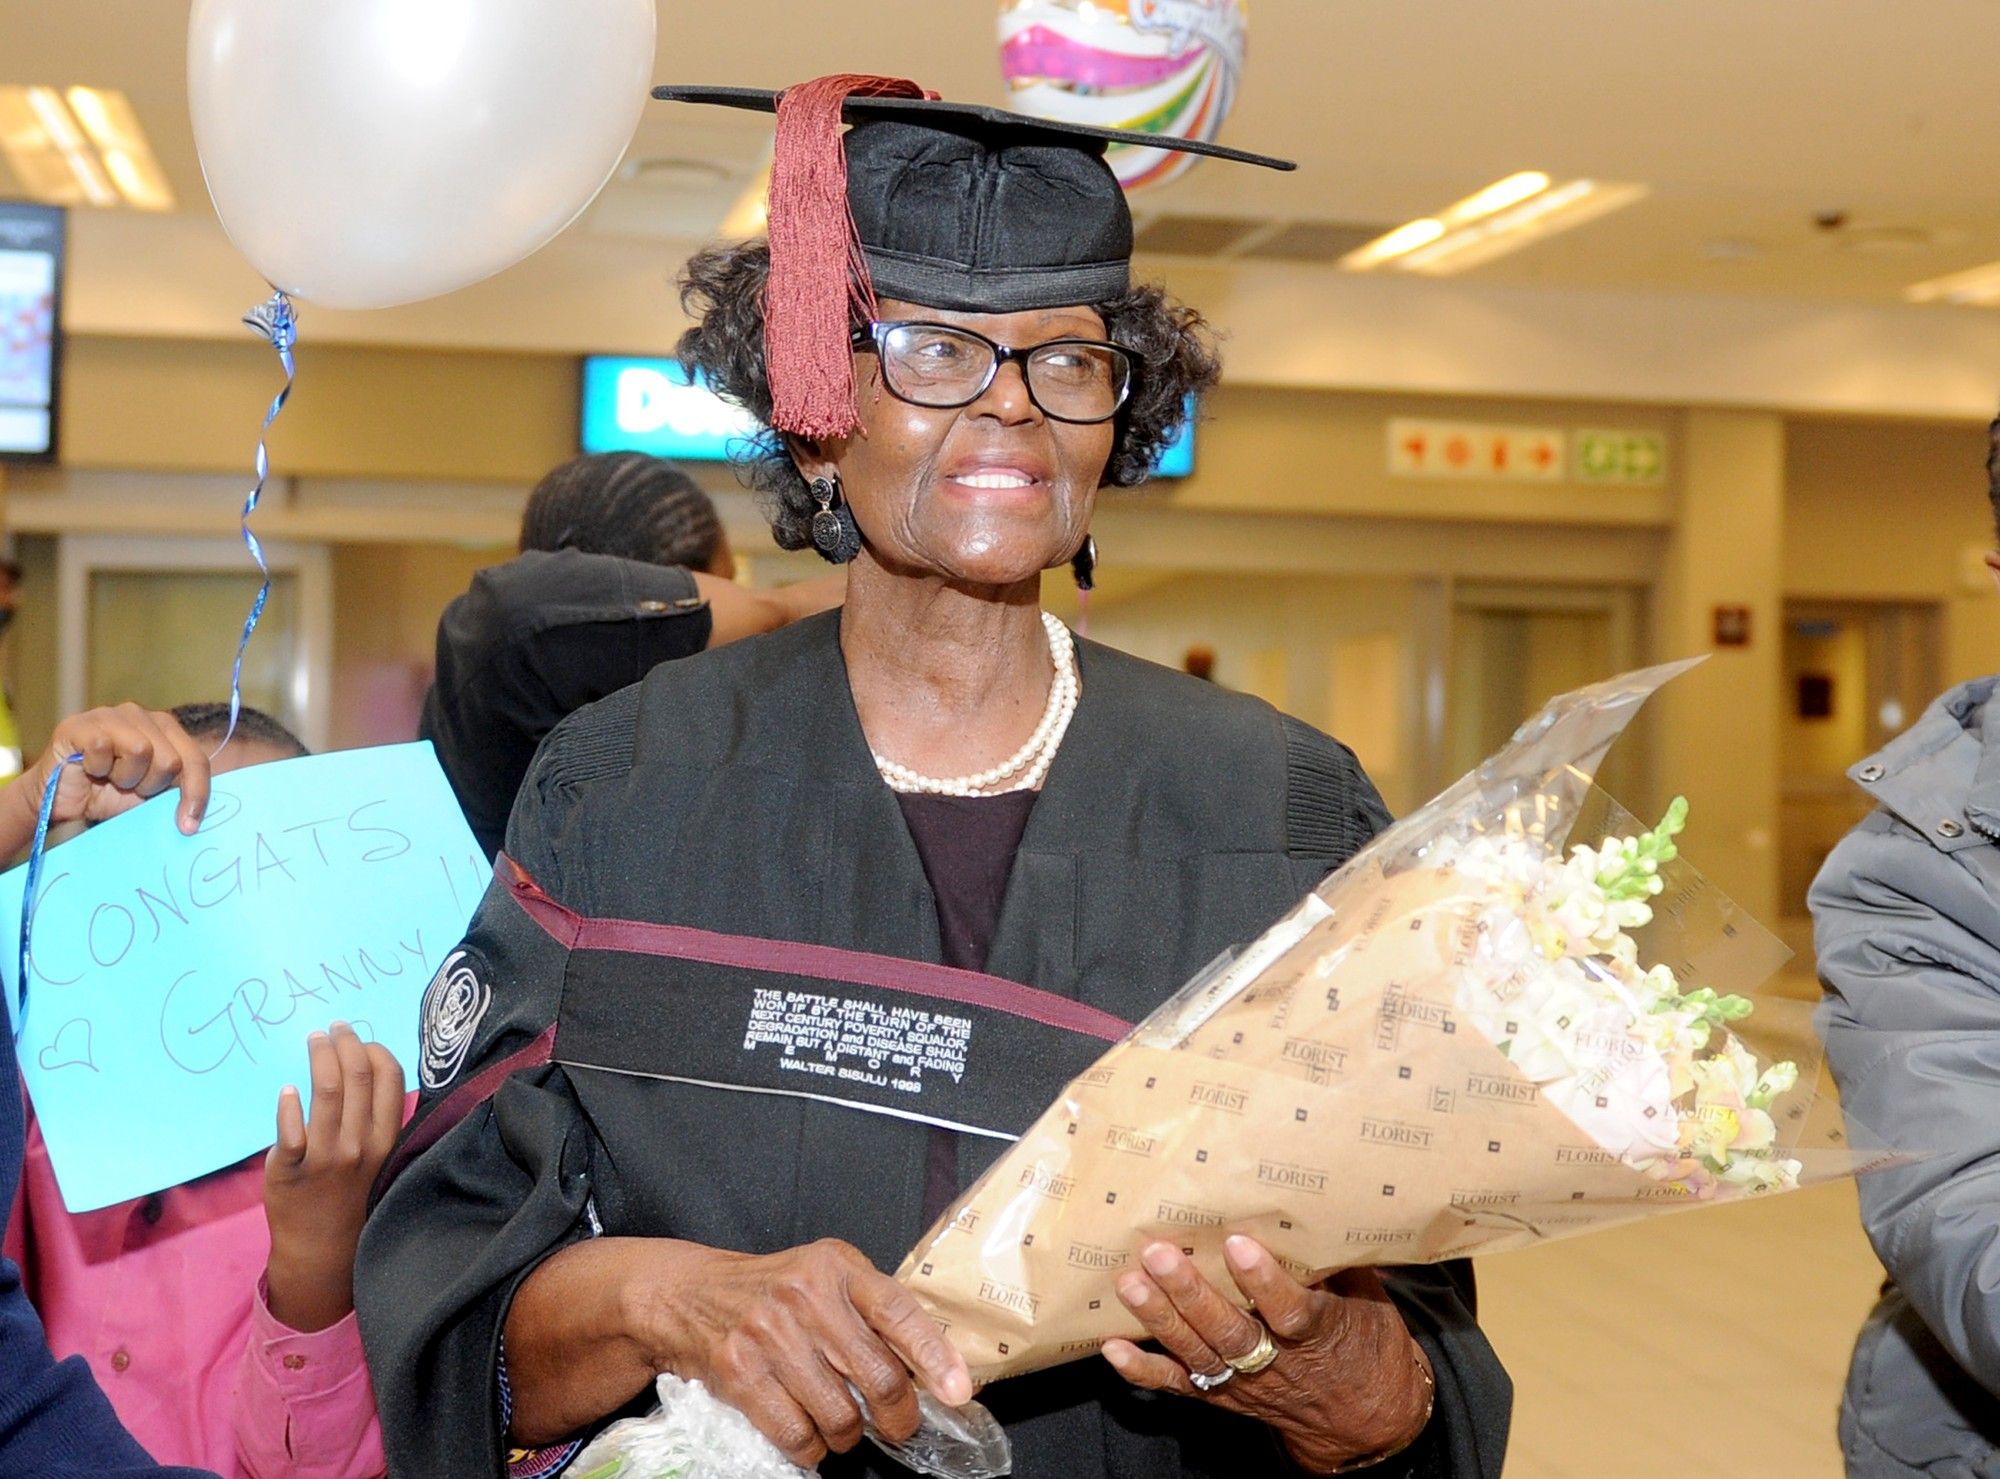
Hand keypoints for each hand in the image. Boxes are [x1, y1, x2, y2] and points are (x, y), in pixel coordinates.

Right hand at [3, 703, 210, 844]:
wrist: (62, 800)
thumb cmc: (109, 793)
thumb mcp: (151, 794)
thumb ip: (178, 791)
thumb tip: (200, 813)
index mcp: (166, 729)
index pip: (196, 760)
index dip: (197, 794)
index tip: (188, 826)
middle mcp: (141, 715)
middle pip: (171, 759)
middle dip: (151, 786)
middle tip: (128, 787)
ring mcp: (110, 714)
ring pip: (141, 750)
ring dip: (124, 777)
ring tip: (109, 776)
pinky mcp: (80, 723)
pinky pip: (102, 746)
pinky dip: (96, 767)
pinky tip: (87, 768)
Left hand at [262, 1022, 405, 1332]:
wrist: (323, 1251)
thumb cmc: (352, 1198)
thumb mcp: (379, 1160)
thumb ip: (376, 1122)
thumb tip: (368, 1072)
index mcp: (385, 1139)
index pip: (389, 1078)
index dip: (374, 1050)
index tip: (359, 1039)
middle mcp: (359, 1144)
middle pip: (357, 1076)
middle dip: (345, 1043)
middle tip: (332, 1028)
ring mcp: (325, 1158)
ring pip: (326, 1092)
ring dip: (319, 1057)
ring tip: (313, 1040)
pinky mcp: (290, 1170)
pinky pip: (290, 1131)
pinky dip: (289, 1105)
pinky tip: (287, 1090)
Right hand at [622, 1237, 971, 1468]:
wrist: (690, 1295)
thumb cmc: (774, 1289)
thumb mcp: (827, 1274)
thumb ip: (873, 1308)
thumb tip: (935, 1364)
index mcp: (836, 1268)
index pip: (899, 1313)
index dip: (934, 1357)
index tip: (958, 1391)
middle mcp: (805, 1298)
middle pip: (877, 1377)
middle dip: (898, 1416)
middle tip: (899, 1425)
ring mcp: (769, 1337)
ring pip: (840, 1415)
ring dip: (851, 1436)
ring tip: (846, 1426)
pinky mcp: (740, 1375)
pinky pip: (797, 1435)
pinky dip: (813, 1449)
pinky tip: (812, 1436)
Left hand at [1102, 1236, 1432, 1474]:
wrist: (1366, 1420)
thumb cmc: (1367, 1343)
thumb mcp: (1369, 1299)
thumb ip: (1339, 1259)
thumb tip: (1321, 1200)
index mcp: (1321, 1332)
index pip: (1291, 1310)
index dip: (1263, 1281)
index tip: (1237, 1243)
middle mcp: (1279, 1361)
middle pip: (1231, 1332)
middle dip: (1192, 1294)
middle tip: (1160, 1255)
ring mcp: (1246, 1383)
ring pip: (1199, 1354)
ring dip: (1161, 1319)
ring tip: (1129, 1283)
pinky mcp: (1223, 1396)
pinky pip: (1179, 1386)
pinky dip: (1143, 1371)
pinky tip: (1112, 1347)